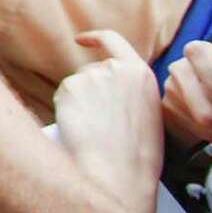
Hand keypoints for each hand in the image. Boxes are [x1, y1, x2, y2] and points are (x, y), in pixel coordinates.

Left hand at [53, 30, 162, 212]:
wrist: (118, 174)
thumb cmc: (137, 157)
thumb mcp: (149, 114)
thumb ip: (132, 91)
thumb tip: (113, 90)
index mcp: (140, 74)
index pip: (114, 41)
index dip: (95, 38)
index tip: (81, 40)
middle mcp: (115, 69)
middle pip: (92, 70)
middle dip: (90, 91)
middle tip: (96, 122)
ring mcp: (91, 77)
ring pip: (75, 86)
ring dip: (78, 103)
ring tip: (93, 131)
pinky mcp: (70, 89)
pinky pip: (62, 97)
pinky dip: (65, 110)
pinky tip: (79, 129)